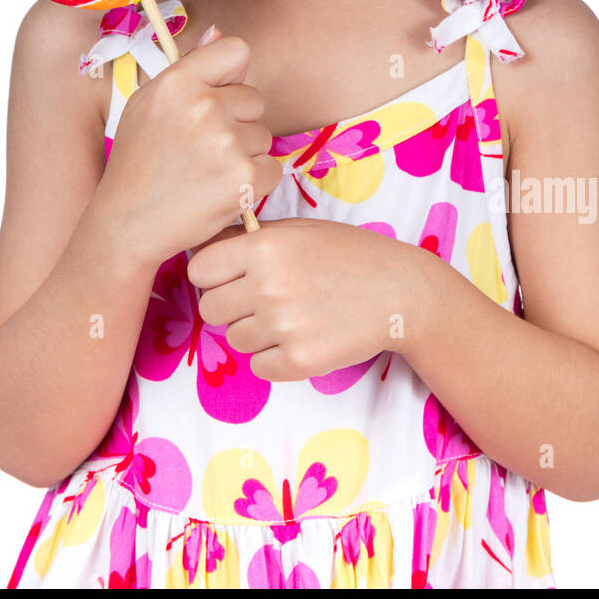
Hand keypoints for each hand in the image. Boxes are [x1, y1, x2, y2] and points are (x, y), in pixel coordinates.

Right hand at [100, 27, 281, 270]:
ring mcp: (225, 143)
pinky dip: (254, 183)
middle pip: (254, 97)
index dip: (232, 74)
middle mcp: (203, 107)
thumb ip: (189, 67)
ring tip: (207, 171)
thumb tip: (219, 31)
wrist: (128, 223)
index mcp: (178, 82)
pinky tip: (222, 191)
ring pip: (263, 135)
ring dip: (245, 154)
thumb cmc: (138, 161)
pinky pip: (272, 168)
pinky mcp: (244, 179)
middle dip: (238, 120)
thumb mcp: (148, 103)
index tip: (218, 95)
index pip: (237, 50)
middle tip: (202, 147)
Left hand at [185, 217, 423, 381]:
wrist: (400, 292)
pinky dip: (274, 358)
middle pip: (210, 309)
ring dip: (255, 332)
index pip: (199, 270)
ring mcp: (283, 326)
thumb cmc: (347, 254)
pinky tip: (301, 337)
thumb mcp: (297, 231)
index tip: (229, 276)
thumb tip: (202, 245)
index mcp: (264, 247)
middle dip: (229, 306)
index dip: (212, 274)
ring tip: (290, 316)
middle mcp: (268, 286)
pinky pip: (259, 366)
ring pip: (234, 339)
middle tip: (260, 300)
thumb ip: (249, 238)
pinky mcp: (299, 360)